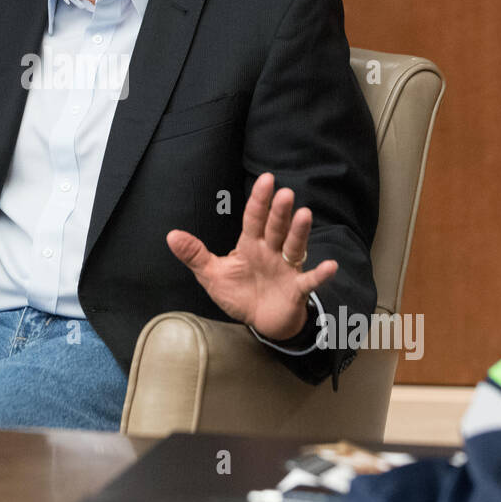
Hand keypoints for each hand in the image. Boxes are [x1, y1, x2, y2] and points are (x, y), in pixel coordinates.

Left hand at [166, 171, 336, 341]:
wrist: (261, 322)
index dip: (260, 200)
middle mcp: (271, 251)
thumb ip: (194, 254)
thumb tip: (170, 235)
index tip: (267, 180)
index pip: (254, 218)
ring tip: (305, 214)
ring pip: (293, 246)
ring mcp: (286, 268)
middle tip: (284, 194)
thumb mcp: (212, 274)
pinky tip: (330, 266)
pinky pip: (309, 280)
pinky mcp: (296, 289)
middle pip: (276, 228)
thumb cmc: (239, 293)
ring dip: (299, 231)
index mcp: (251, 245)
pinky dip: (320, 274)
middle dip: (279, 212)